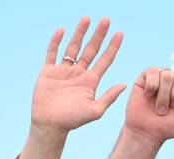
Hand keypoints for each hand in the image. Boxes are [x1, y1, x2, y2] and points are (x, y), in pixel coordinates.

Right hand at [31, 17, 126, 133]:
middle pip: (91, 49)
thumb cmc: (73, 121)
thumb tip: (124, 85)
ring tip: (87, 18)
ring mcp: (64, 71)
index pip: (105, 60)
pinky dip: (56, 42)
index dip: (113, 47)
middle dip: (99, 35)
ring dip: (80, 33)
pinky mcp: (49, 71)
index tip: (120, 33)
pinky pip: (53, 53)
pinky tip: (62, 30)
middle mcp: (79, 73)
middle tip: (106, 20)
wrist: (51, 125)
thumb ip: (109, 97)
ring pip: (73, 47)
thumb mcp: (95, 110)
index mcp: (91, 81)